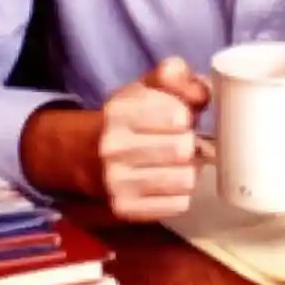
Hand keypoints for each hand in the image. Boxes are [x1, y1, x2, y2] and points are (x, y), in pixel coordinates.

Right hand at [98, 57, 210, 220]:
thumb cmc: (130, 117)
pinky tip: (167, 183)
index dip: (186, 116)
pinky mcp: (125, 209)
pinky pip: (179, 204)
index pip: (178, 116)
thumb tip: (202, 96)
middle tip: (179, 142)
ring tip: (174, 162)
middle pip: (184, 148)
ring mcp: (116, 182)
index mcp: (119, 111)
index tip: (178, 118)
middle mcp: (113, 147)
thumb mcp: (148, 85)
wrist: (83, 153)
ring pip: (186, 178)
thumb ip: (177, 75)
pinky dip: (180, 194)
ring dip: (188, 170)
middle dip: (189, 143)